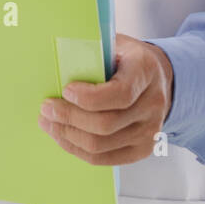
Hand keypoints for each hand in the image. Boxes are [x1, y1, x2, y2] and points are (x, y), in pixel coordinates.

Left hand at [38, 33, 173, 165]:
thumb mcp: (113, 45)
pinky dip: (78, 149)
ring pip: (101, 145)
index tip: (65, 91)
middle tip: (46, 109)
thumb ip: (91, 53)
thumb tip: (58, 67)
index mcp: (145, 71)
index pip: (121, 93)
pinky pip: (104, 158)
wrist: (158, 77)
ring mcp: (150, 130)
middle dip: (69, 118)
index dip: (89, 97)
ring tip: (49, 123)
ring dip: (68, 135)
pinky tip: (63, 136)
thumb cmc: (126, 59)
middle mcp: (153, 103)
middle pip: (107, 124)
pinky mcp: (142, 149)